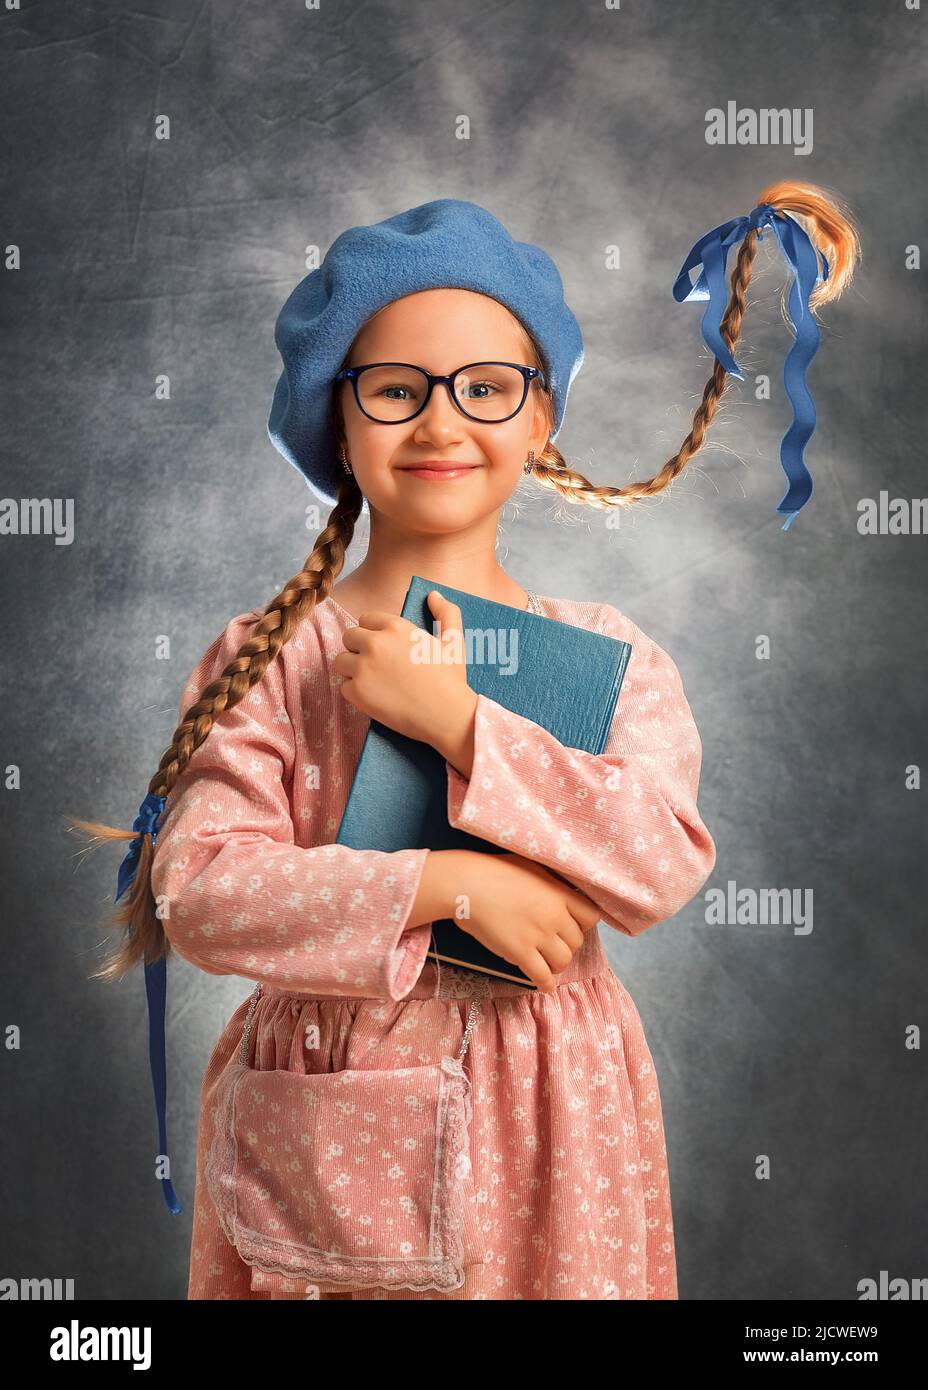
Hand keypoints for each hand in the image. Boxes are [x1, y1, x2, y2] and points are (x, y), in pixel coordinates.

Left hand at [332, 590, 476, 760]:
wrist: (447, 715)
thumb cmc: (451, 679)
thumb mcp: (454, 641)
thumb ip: (446, 613)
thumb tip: (433, 595)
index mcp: (395, 627)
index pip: (365, 619)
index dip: (373, 633)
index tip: (383, 648)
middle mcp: (375, 643)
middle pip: (349, 637)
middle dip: (359, 649)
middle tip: (375, 665)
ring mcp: (363, 667)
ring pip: (340, 661)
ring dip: (352, 670)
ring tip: (372, 681)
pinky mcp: (357, 692)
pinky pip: (343, 686)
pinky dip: (355, 693)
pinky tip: (374, 697)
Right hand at [440, 850, 602, 992]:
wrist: (466, 883)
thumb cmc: (493, 871)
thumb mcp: (531, 867)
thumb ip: (550, 883)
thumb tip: (560, 893)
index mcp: (559, 893)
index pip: (591, 917)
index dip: (582, 924)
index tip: (570, 926)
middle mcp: (555, 915)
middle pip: (577, 942)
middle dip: (566, 945)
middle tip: (552, 945)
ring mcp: (538, 935)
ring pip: (563, 961)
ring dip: (556, 964)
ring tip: (547, 963)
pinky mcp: (520, 952)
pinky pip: (543, 976)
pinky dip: (546, 983)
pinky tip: (543, 983)